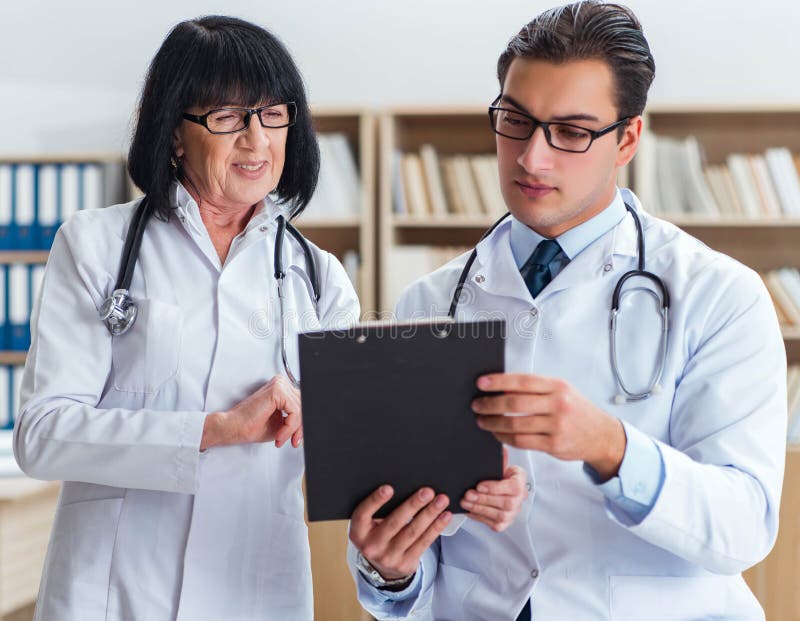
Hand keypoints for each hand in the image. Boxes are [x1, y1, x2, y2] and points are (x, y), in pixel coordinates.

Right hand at [201, 375, 302, 449]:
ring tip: (281, 439)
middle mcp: (281, 384)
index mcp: (283, 389)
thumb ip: (294, 420)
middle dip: (300, 428)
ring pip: (301, 409)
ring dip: (294, 429)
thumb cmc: (250, 426)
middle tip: (293, 441)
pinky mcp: (277, 391)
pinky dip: (290, 427)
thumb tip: (308, 425)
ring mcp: (279, 385)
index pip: (302, 405)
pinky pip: (294, 411)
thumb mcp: (281, 424)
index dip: (302, 424)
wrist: (232, 428)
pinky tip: (279, 435)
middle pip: (304, 406)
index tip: (297, 439)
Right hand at [349, 485, 451, 580]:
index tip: (388, 488)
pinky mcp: (406, 564)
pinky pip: (424, 542)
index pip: (363, 514)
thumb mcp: (369, 525)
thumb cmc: (377, 535)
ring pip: (412, 532)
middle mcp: (372, 546)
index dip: (375, 501)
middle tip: (426, 492)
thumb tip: (403, 486)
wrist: (382, 567)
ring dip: (429, 514)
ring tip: (440, 501)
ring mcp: (389, 557)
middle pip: (394, 523)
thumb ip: (379, 510)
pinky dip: (436, 527)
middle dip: (413, 505)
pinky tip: (444, 516)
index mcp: (358, 532)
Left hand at [461, 448, 527, 531]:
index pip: (514, 487)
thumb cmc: (498, 474)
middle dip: (484, 499)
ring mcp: (514, 512)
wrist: (498, 486)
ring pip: (501, 516)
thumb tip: (499, 449)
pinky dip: (480, 517)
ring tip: (466, 502)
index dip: (496, 487)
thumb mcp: (498, 463)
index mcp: (520, 479)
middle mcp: (521, 498)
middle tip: (468, 494)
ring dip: (480, 509)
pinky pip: (494, 524)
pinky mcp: (506, 523)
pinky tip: (470, 510)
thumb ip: (499, 458)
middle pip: (507, 503)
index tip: (479, 485)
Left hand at [472, 374, 625, 480]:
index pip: (522, 381)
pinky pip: (522, 441)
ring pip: (515, 424)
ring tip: (482, 421)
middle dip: (490, 404)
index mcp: (557, 386)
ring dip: (493, 423)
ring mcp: (556, 425)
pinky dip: (505, 437)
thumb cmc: (577, 411)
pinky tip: (497, 434)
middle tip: (477, 405)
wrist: (602, 435)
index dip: (499, 382)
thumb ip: (536, 389)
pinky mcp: (554, 444)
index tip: (481, 383)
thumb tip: (501, 388)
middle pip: (515, 404)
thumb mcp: (562, 392)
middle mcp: (558, 404)